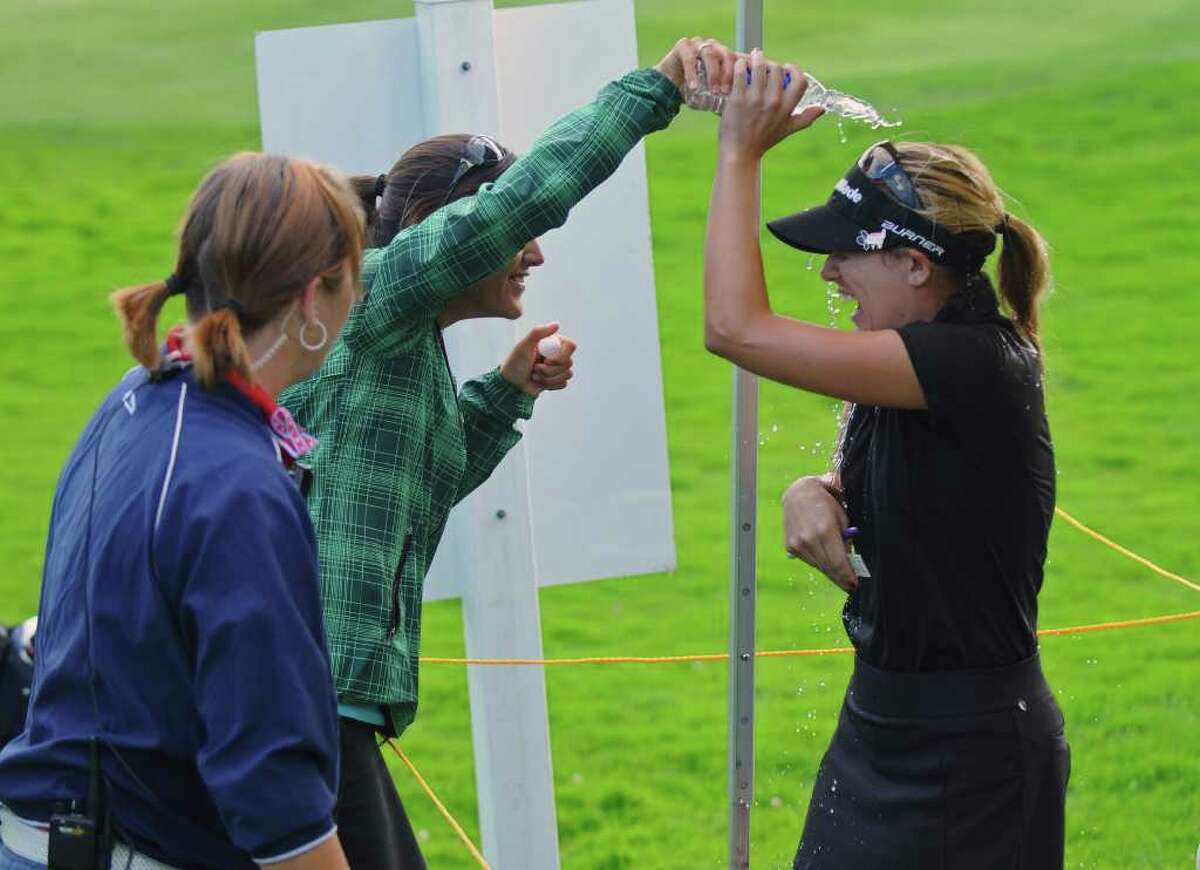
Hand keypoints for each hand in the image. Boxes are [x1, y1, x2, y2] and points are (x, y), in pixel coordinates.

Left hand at [501, 323, 576, 396]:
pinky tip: (539, 381)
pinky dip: (550, 385)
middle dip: (549, 370)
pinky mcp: (557, 380)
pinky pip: (563, 383)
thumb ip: (538, 333)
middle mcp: (556, 354)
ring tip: (534, 375)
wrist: (511, 385)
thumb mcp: (523, 346)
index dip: (561, 356)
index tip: (546, 360)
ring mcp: (557, 367)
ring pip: (567, 374)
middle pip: (569, 362)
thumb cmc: (515, 364)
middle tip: (534, 368)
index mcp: (551, 343)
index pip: (570, 346)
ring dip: (548, 378)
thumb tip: (556, 325)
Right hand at [655, 37, 740, 94]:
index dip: (743, 70)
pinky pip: (689, 58)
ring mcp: (698, 44)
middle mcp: (712, 47)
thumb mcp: (712, 92)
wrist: (667, 88)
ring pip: (709, 55)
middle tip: (726, 92)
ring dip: (713, 74)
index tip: (746, 87)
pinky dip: (692, 73)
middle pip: (726, 55)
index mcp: (723, 55)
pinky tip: (694, 87)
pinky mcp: (683, 46)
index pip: (738, 58)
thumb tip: (745, 106)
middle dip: (728, 74)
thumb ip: (726, 93)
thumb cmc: (693, 91)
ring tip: (713, 91)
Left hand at [719, 50, 823, 161]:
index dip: (793, 70)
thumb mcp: (787, 130)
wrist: (740, 152)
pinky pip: (741, 73)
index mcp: (787, 108)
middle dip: (770, 63)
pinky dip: (740, 65)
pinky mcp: (738, 99)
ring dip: (756, 58)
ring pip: (759, 66)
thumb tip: (822, 109)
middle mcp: (774, 102)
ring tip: (752, 59)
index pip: (799, 80)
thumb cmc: (763, 140)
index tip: (785, 68)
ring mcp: (756, 100)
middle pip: (777, 68)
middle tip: (763, 65)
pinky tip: (739, 66)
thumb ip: (805, 118)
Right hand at [782, 475, 856, 592]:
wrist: (798, 494)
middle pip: (829, 568)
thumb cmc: (825, 503)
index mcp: (825, 530)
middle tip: (851, 587)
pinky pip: (809, 561)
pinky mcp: (790, 547)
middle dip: (841, 579)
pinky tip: (826, 562)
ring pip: (819, 567)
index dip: (848, 576)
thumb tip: (849, 561)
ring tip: (841, 578)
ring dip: (831, 573)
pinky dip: (819, 563)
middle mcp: (809, 539)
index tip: (855, 585)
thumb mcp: (842, 519)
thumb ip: (845, 541)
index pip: (839, 563)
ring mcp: (798, 544)